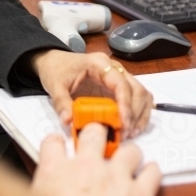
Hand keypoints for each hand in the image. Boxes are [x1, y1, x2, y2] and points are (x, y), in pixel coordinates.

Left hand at [31, 48, 152, 138]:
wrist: (54, 62)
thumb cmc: (56, 69)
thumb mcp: (54, 85)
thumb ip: (61, 102)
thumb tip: (69, 121)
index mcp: (99, 64)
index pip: (120, 83)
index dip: (126, 104)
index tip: (123, 124)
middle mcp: (114, 68)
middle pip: (137, 89)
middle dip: (134, 114)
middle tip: (125, 133)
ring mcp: (119, 77)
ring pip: (142, 95)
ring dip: (140, 115)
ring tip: (129, 133)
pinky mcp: (119, 87)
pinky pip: (137, 99)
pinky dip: (138, 114)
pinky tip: (130, 128)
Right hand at [33, 124, 160, 195]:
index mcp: (56, 170)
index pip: (54, 142)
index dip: (59, 144)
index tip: (61, 147)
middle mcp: (86, 167)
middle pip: (94, 133)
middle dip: (97, 135)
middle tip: (99, 142)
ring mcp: (114, 177)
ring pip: (128, 150)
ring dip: (129, 154)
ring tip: (129, 159)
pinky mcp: (139, 194)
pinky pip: (151, 173)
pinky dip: (152, 172)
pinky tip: (150, 174)